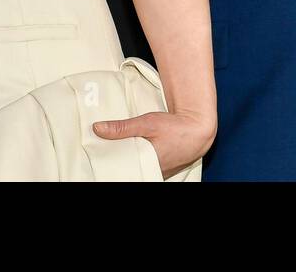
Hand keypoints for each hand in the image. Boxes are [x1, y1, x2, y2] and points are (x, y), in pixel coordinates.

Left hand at [91, 108, 214, 178]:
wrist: (198, 130)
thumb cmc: (175, 127)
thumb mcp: (147, 123)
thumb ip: (122, 127)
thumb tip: (97, 128)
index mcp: (148, 164)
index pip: (123, 170)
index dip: (111, 165)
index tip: (100, 159)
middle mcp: (154, 172)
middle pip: (129, 171)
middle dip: (120, 164)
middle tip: (107, 155)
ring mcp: (160, 172)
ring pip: (138, 170)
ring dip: (131, 163)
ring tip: (119, 153)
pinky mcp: (163, 170)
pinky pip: (147, 169)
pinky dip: (140, 163)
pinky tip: (134, 154)